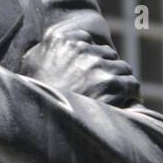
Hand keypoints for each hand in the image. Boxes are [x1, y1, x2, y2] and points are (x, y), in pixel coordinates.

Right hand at [21, 26, 141, 106]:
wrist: (39, 123)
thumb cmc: (34, 96)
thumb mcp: (30, 64)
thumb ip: (45, 48)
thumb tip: (57, 39)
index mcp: (60, 40)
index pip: (87, 40)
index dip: (89, 57)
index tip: (85, 72)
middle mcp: (80, 50)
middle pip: (108, 54)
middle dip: (106, 69)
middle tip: (98, 88)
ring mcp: (97, 67)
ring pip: (123, 69)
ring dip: (119, 82)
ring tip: (111, 98)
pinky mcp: (112, 85)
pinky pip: (132, 85)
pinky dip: (130, 95)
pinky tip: (123, 104)